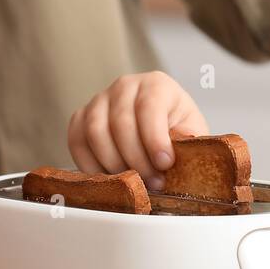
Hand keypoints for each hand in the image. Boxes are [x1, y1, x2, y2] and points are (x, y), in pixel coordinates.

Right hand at [67, 71, 207, 189]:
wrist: (159, 133)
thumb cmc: (176, 132)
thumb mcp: (192, 133)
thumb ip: (190, 138)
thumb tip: (185, 141)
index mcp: (156, 85)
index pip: (149, 107)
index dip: (155, 138)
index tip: (165, 164)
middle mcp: (124, 87)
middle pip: (120, 122)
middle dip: (137, 159)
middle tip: (153, 182)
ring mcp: (99, 101)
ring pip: (95, 132)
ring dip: (114, 164)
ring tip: (133, 183)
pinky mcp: (81, 119)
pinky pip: (77, 141)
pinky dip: (90, 165)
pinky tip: (110, 179)